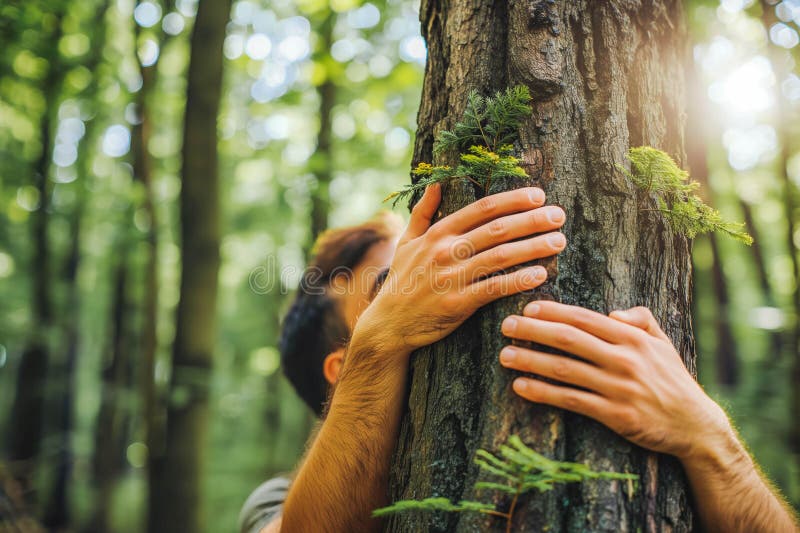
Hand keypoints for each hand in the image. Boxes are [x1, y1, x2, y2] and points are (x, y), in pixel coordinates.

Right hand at [355, 184, 566, 353]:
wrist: (389, 324)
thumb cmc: (402, 281)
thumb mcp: (406, 242)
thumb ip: (423, 213)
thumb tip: (436, 183)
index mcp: (437, 233)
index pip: (481, 209)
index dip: (512, 200)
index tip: (538, 195)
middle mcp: (445, 251)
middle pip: (497, 229)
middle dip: (531, 220)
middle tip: (559, 215)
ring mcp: (451, 277)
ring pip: (500, 256)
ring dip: (532, 247)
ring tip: (559, 241)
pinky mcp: (457, 304)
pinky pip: (494, 288)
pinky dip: (518, 280)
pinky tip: (541, 274)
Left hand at [499, 301, 731, 460]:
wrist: (695, 426)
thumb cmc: (672, 380)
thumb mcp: (663, 343)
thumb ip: (640, 318)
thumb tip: (611, 312)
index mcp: (634, 338)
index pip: (585, 319)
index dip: (554, 312)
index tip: (528, 308)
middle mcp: (625, 360)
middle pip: (569, 340)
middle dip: (533, 331)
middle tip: (506, 326)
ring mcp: (619, 389)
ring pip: (565, 370)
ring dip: (530, 360)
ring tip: (505, 355)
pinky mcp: (615, 416)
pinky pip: (571, 401)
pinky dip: (543, 393)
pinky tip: (521, 387)